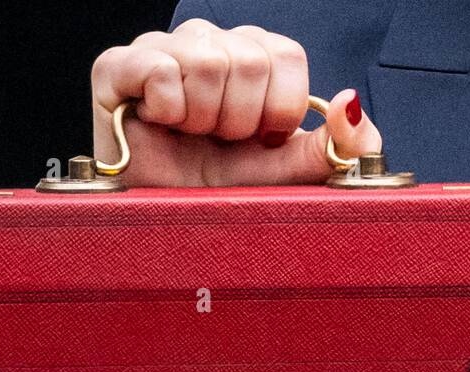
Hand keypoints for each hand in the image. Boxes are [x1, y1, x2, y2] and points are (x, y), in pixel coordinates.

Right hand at [91, 19, 381, 186]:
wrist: (167, 228)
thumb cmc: (223, 197)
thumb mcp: (291, 177)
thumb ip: (335, 147)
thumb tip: (354, 103)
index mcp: (253, 60)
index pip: (286, 54)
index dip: (280, 108)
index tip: (261, 141)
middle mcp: (210, 44)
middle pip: (250, 58)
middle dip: (242, 120)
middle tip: (221, 144)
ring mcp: (162, 51)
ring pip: (208, 62)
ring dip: (204, 119)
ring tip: (191, 138)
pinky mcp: (115, 67)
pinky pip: (159, 68)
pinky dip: (167, 109)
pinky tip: (160, 126)